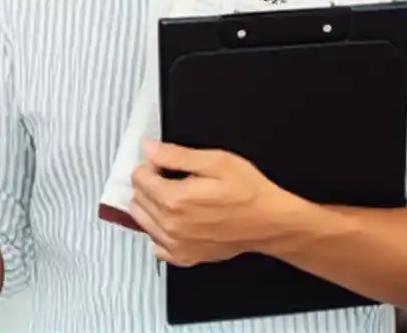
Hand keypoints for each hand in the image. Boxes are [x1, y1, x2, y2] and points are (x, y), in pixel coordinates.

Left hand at [130, 140, 300, 266]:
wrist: (269, 222)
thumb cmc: (248, 191)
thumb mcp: (216, 161)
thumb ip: (177, 155)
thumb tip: (150, 149)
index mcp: (175, 200)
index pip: (139, 178)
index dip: (150, 165)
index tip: (163, 163)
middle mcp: (170, 226)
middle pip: (138, 199)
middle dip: (148, 184)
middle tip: (169, 177)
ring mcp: (175, 245)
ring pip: (142, 222)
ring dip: (150, 206)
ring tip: (174, 197)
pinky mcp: (184, 257)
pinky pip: (156, 246)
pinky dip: (159, 232)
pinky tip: (176, 221)